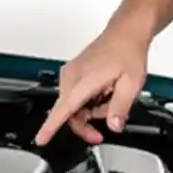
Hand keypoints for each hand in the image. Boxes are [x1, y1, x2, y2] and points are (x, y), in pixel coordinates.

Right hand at [34, 25, 150, 145]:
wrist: (126, 33)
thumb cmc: (128, 51)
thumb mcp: (132, 83)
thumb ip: (120, 107)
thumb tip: (113, 126)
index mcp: (84, 79)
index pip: (64, 108)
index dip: (51, 126)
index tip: (41, 139)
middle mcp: (72, 76)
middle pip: (68, 112)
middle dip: (84, 124)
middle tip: (100, 133)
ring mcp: (71, 73)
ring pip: (71, 105)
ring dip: (89, 111)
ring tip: (110, 99)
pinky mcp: (74, 73)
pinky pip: (74, 96)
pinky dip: (87, 101)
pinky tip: (103, 93)